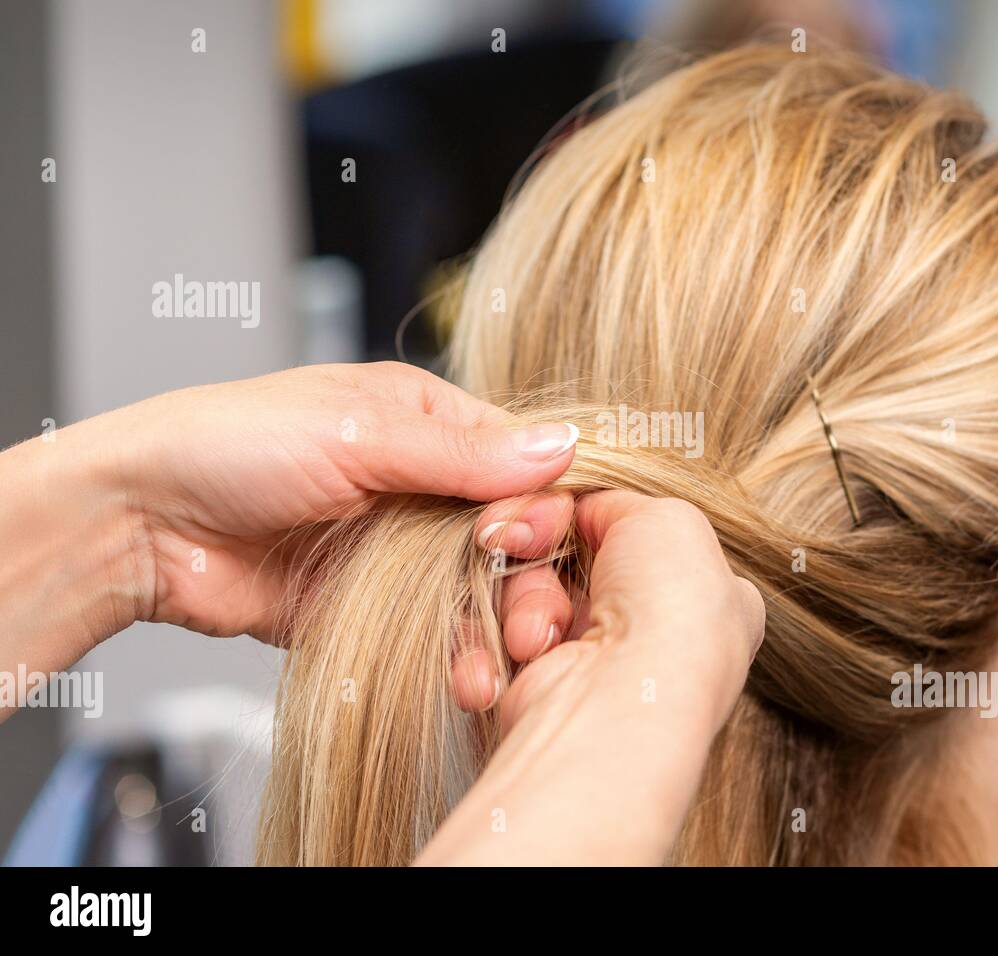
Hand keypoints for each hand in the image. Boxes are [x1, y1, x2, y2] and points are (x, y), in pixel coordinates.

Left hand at [0, 363, 578, 676]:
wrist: (139, 523)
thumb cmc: (233, 443)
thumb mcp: (357, 434)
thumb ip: (462, 454)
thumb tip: (564, 447)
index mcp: (430, 421)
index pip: (521, 464)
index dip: (541, 505)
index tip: (525, 541)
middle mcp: (424, 483)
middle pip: (514, 534)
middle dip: (532, 579)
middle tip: (533, 622)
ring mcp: (400, 549)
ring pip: (483, 589)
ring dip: (503, 625)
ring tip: (508, 659)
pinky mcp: (374, 607)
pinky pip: (437, 633)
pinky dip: (460, 656)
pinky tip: (471, 679)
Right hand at [421, 492, 764, 864]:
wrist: (617, 701)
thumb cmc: (664, 606)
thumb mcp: (667, 517)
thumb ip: (620, 501)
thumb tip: (582, 508)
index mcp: (704, 595)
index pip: (634, 537)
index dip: (590, 519)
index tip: (559, 508)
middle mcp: (656, 636)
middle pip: (567, 563)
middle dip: (537, 555)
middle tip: (518, 545)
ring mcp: (598, 670)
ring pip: (526, 600)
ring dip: (519, 605)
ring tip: (532, 636)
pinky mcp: (542, 696)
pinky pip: (491, 647)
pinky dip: (486, 650)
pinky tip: (504, 666)